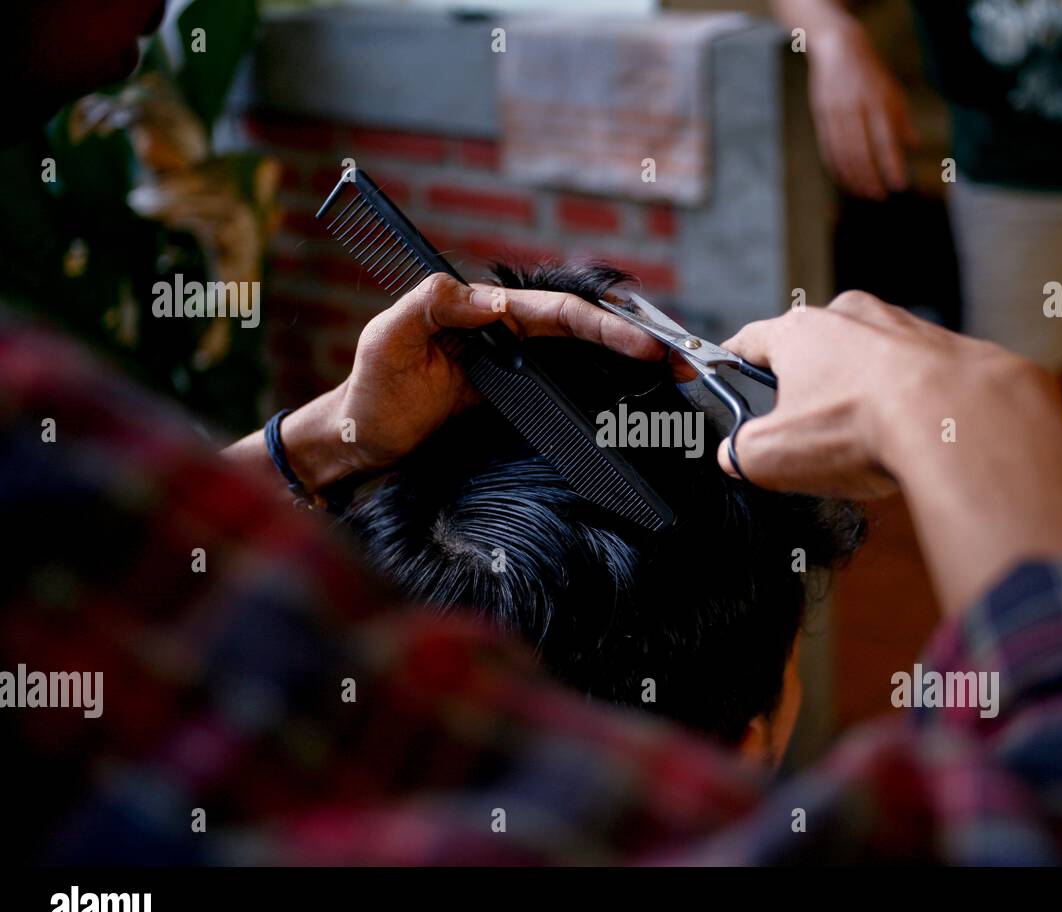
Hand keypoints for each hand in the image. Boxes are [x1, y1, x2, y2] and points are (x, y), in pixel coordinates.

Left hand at [272, 273, 662, 489]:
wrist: (360, 443)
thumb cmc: (369, 390)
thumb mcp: (387, 337)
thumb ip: (432, 304)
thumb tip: (492, 297)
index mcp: (481, 309)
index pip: (554, 311)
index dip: (601, 325)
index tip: (642, 345)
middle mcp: (503, 331)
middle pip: (579, 326)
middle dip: (631, 337)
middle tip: (680, 357)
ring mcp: (512, 364)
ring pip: (579, 353)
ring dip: (624, 361)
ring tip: (673, 371)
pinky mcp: (513, 396)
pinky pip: (564, 383)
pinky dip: (600, 385)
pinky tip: (629, 395)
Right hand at [717, 291, 1022, 497]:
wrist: (956, 419)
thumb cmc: (862, 426)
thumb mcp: (773, 455)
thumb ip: (742, 453)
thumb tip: (738, 456)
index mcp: (800, 330)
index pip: (749, 341)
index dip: (731, 360)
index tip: (723, 366)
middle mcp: (851, 316)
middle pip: (812, 354)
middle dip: (806, 391)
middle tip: (806, 434)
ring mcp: (903, 328)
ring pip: (865, 365)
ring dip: (857, 397)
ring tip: (863, 442)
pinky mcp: (946, 350)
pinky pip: (911, 380)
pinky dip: (903, 405)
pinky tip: (904, 438)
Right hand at [808, 20, 917, 198]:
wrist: (837, 48)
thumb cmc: (870, 73)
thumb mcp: (891, 90)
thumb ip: (901, 119)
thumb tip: (914, 144)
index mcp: (877, 102)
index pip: (886, 141)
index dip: (892, 165)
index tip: (900, 185)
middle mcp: (856, 109)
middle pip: (862, 153)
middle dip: (871, 178)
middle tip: (880, 196)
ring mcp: (836, 114)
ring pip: (843, 154)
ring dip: (854, 178)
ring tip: (864, 192)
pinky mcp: (821, 117)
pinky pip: (828, 148)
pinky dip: (837, 168)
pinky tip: (845, 180)